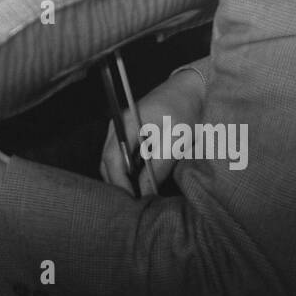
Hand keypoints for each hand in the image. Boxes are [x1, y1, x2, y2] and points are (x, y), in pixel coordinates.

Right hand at [101, 66, 206, 193]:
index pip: (112, 158)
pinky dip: (127, 171)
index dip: (118, 182)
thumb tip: (144, 191)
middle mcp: (118, 126)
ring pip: (112, 161)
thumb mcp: (176, 138)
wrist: (189, 90)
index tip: (131, 201)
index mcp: (126, 122)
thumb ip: (159, 165)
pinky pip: (121, 157)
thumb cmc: (184, 109)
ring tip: (138, 197)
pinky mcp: (128, 134)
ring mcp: (121, 129)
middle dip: (117, 184)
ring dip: (122, 179)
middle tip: (134, 206)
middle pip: (106, 161)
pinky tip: (140, 182)